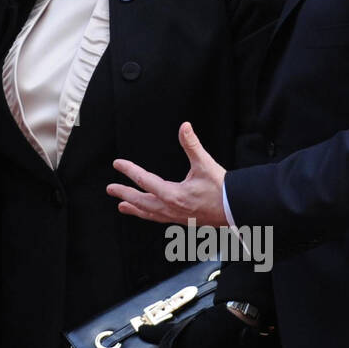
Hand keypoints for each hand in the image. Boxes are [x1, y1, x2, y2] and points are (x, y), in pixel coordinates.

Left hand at [107, 122, 228, 225]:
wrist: (238, 210)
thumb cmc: (223, 190)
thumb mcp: (205, 164)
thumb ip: (192, 145)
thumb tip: (184, 127)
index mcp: (173, 195)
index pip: (145, 181)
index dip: (129, 171)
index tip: (117, 164)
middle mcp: (171, 208)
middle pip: (141, 201)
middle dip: (124, 194)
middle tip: (110, 189)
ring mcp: (176, 217)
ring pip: (149, 213)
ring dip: (134, 208)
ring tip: (122, 206)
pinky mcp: (183, 220)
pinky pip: (159, 219)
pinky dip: (149, 215)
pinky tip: (148, 213)